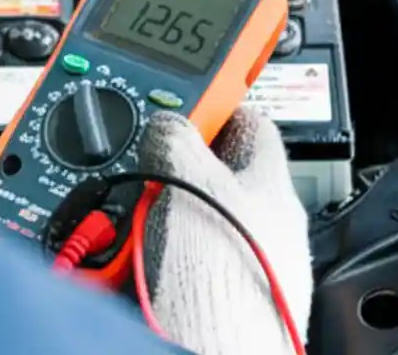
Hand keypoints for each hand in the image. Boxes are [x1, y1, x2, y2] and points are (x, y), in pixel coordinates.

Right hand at [135, 108, 312, 354]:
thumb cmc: (222, 283)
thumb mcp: (187, 180)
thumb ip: (175, 139)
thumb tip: (166, 125)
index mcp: (272, 186)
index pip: (251, 122)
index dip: (215, 106)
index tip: (184, 100)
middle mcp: (267, 227)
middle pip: (212, 172)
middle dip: (168, 168)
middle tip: (139, 171)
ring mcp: (244, 265)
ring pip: (188, 218)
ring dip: (150, 215)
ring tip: (125, 227)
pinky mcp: (217, 297)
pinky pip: (174, 260)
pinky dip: (145, 256)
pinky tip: (127, 265)